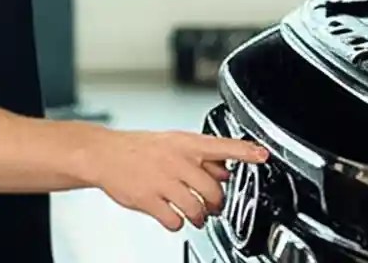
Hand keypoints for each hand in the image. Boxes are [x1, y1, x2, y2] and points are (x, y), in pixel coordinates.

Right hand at [81, 129, 268, 231]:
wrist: (104, 154)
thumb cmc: (138, 148)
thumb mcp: (172, 142)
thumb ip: (200, 156)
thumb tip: (225, 170)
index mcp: (184, 144)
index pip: (222, 146)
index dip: (245, 151)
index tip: (263, 155)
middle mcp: (176, 161)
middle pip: (213, 190)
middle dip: (216, 204)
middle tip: (213, 207)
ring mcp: (162, 181)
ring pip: (196, 209)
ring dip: (199, 218)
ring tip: (196, 216)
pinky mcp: (148, 200)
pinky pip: (174, 221)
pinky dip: (177, 223)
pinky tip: (173, 216)